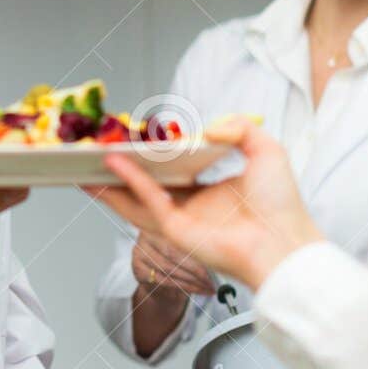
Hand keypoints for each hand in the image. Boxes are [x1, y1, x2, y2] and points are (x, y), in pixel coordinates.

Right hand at [90, 124, 322, 293]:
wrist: (285, 241)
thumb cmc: (281, 203)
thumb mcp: (265, 150)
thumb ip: (238, 128)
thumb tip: (206, 127)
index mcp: (210, 193)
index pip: (172, 173)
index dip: (151, 157)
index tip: (132, 140)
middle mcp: (192, 208)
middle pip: (145, 187)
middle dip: (118, 172)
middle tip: (95, 154)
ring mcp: (181, 221)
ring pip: (135, 200)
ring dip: (109, 184)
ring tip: (82, 168)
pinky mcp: (176, 231)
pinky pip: (147, 201)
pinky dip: (129, 182)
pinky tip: (113, 163)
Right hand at [131, 231, 215, 299]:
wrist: (158, 272)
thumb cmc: (175, 255)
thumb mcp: (185, 243)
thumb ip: (194, 244)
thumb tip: (215, 253)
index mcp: (160, 221)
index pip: (180, 238)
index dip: (197, 251)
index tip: (214, 261)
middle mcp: (146, 235)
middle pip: (173, 255)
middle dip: (196, 270)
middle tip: (212, 280)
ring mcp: (139, 253)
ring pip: (169, 270)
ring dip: (192, 281)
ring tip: (207, 287)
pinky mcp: (138, 269)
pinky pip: (163, 281)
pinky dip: (183, 287)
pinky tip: (196, 289)